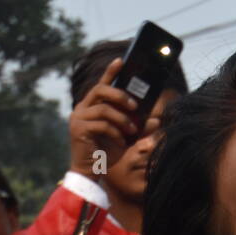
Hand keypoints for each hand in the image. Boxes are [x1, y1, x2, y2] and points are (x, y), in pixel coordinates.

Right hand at [68, 58, 140, 179]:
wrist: (91, 173)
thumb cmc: (107, 153)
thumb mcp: (125, 137)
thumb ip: (138, 127)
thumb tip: (156, 119)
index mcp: (91, 106)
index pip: (100, 85)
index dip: (110, 72)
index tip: (121, 61)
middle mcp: (82, 108)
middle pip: (100, 90)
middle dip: (119, 95)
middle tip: (134, 105)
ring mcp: (79, 118)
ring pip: (104, 109)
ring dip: (121, 119)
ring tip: (131, 131)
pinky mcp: (79, 130)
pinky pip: (101, 124)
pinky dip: (115, 132)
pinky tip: (120, 142)